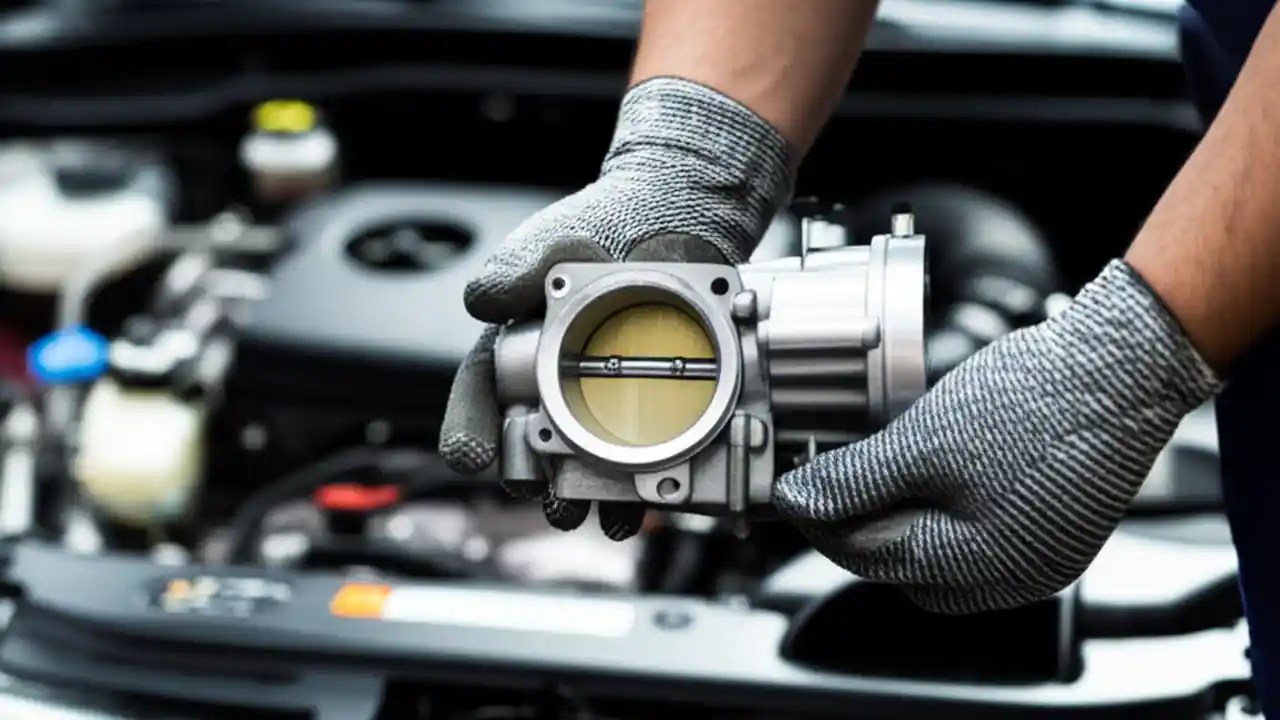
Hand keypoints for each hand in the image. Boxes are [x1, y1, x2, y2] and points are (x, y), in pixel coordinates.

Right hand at [439, 77, 791, 540]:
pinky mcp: (652, 405)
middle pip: (528, 443)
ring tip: (594, 513)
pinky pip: (644, 453)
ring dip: (587, 494)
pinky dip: (643, 481)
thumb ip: (516, 267)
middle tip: (537, 494)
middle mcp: (554, 380)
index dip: (469, 429)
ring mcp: (604, 398)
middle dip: (530, 477)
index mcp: (516, 344)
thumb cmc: (606, 225)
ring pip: (585, 460)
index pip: (479, 394)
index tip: (469, 455)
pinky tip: (648, 499)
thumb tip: (483, 300)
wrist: (678, 217)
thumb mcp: (557, 237)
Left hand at [772, 260, 1220, 612]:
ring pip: (942, 560)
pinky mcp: (1056, 535)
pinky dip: (945, 520)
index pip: (869, 557)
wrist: (1122, 366)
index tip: (791, 494)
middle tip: (825, 482)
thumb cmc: (1035, 400)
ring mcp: (1039, 561)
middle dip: (859, 527)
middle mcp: (1012, 578)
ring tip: (874, 478)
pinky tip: (932, 482)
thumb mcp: (924, 440)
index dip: (821, 523)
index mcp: (977, 564)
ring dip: (902, 525)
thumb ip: (856, 481)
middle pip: (904, 567)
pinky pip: (982, 544)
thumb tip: (798, 503)